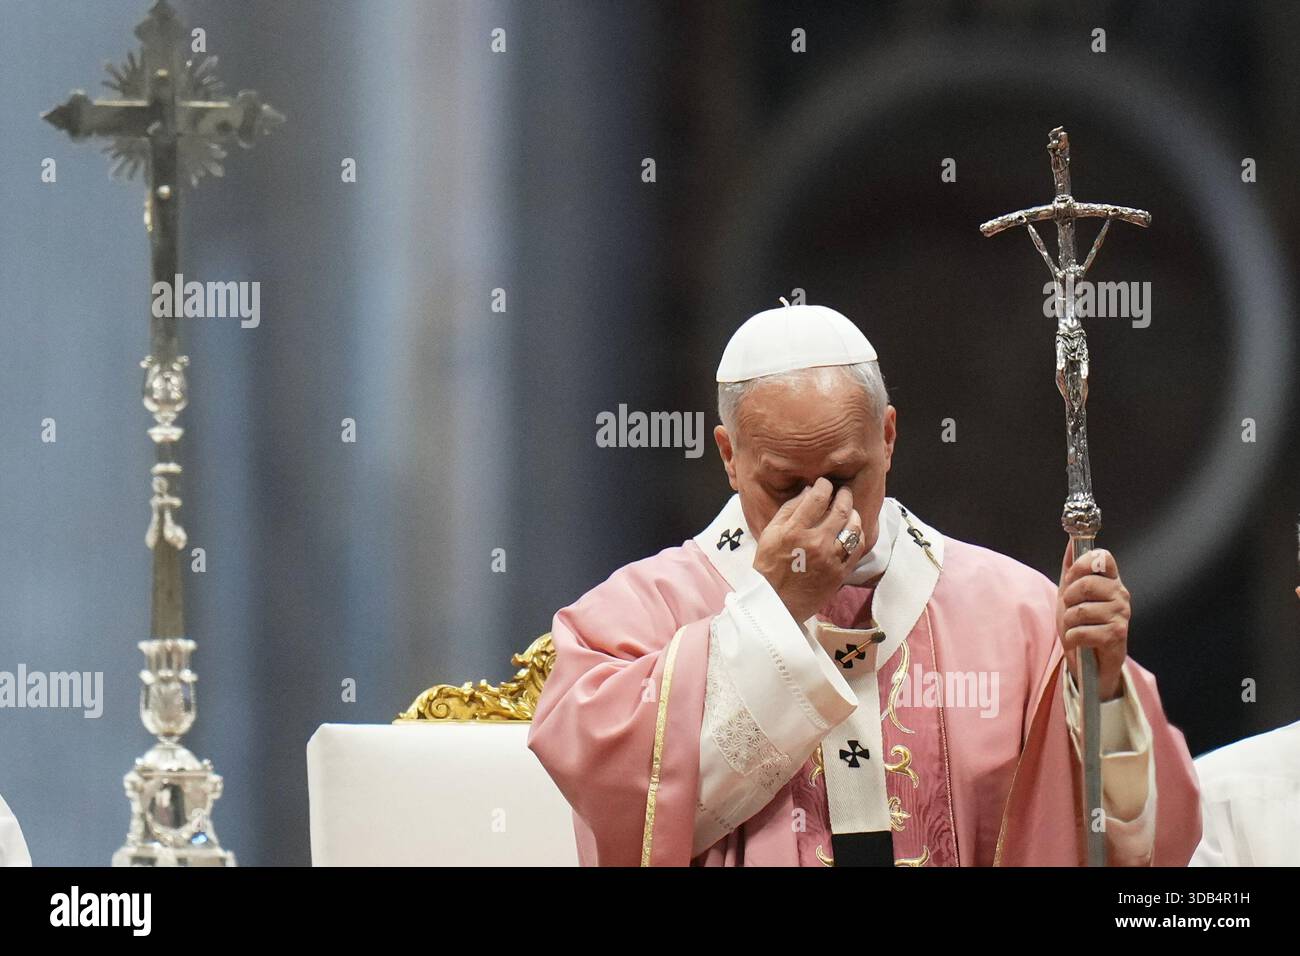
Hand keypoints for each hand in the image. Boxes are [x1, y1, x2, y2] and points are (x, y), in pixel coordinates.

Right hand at [753, 477, 866, 622]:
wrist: (776, 602)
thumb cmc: (769, 566)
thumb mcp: (770, 534)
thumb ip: (789, 510)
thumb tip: (808, 491)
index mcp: (794, 531)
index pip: (817, 498)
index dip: (824, 486)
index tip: (824, 484)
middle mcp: (815, 542)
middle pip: (841, 509)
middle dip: (845, 495)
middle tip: (843, 492)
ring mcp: (830, 559)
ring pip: (853, 527)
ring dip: (854, 514)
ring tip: (850, 510)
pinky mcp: (840, 573)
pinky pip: (857, 549)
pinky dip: (858, 535)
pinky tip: (852, 531)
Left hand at [1057, 542, 1129, 700]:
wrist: (1091, 661)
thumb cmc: (1082, 624)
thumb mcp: (1071, 594)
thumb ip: (1071, 568)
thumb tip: (1072, 541)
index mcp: (1111, 580)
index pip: (1102, 557)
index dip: (1081, 565)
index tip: (1071, 578)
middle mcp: (1120, 594)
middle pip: (1086, 583)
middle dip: (1068, 599)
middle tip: (1071, 609)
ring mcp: (1121, 615)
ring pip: (1080, 610)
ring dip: (1069, 622)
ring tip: (1077, 627)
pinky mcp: (1117, 636)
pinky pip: (1082, 631)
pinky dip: (1073, 638)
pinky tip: (1080, 641)